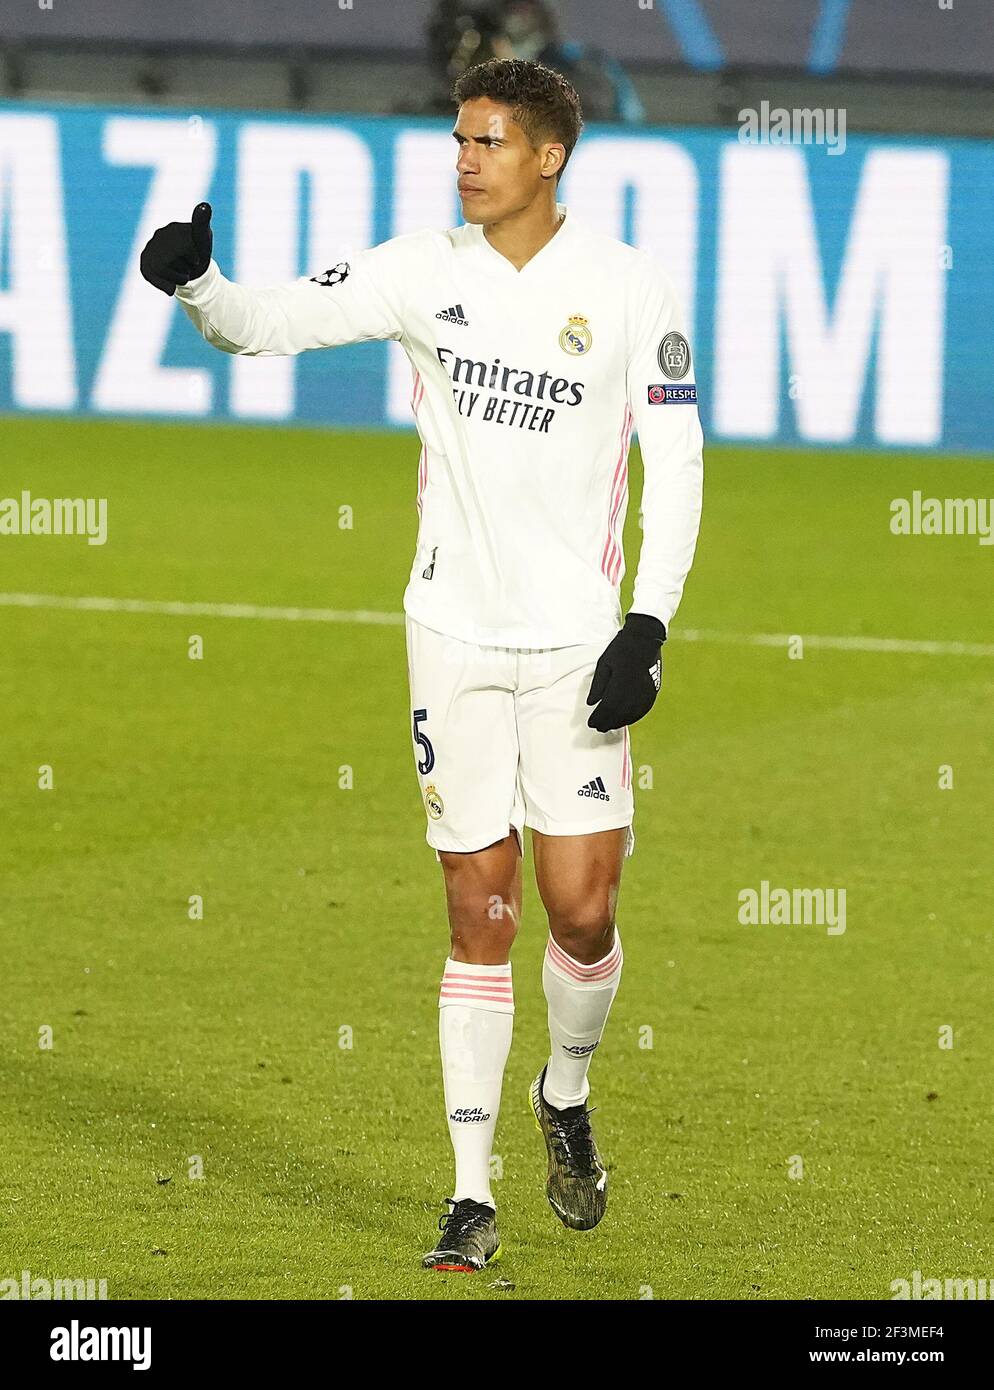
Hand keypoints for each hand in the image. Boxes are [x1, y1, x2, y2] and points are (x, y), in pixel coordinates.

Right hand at [140, 202, 212, 295]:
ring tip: (182, 274)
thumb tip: (205, 205)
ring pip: (161, 268)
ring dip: (176, 278)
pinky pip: (149, 274)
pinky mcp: (144, 259)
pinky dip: (163, 284)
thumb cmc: (199, 253)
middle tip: (189, 268)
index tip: (197, 259)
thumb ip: (201, 223)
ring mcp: (151, 247)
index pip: (182, 246)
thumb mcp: (204, 239)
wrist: (193, 271)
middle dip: (184, 269)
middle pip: (170, 259)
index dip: (193, 259)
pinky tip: (171, 288)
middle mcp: (160, 235)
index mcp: (175, 229)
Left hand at [586, 612, 665, 731]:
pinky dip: (633, 717)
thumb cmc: (622, 648)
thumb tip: (591, 703)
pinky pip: (643, 709)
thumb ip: (598, 685)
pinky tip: (626, 719)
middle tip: (599, 727)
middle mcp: (635, 690)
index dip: (599, 718)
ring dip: (620, 722)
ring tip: (610, 726)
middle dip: (608, 722)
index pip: (608, 707)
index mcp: (620, 683)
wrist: (645, 638)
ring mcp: (646, 692)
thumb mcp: (604, 663)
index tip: (591, 723)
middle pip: (619, 714)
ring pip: (632, 714)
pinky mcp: (654, 691)